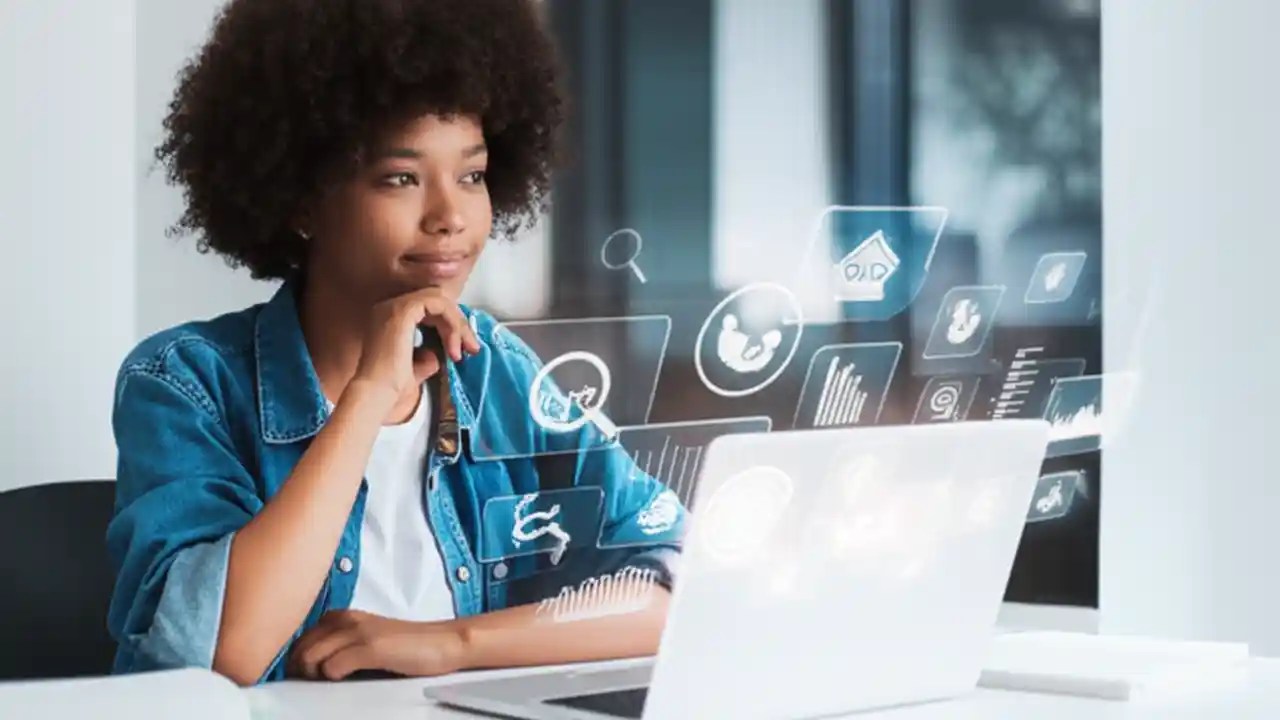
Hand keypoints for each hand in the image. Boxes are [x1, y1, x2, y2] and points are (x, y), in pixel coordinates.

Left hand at [288, 610, 469, 680]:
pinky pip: (332, 667)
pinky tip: (344, 679)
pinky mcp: (371, 647)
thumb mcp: (367, 638)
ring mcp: (358, 632)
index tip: (304, 676)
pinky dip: (332, 677)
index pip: (299, 638)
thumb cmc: (407, 646)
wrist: (443, 642)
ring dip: (313, 676)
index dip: (295, 660)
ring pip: (309, 657)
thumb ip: (340, 644)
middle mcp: (346, 619)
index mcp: (342, 616)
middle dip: (299, 670)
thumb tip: (310, 667)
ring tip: (330, 683)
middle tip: (315, 684)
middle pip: (299, 649)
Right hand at [352, 287, 480, 401]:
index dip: (450, 326)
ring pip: (440, 300)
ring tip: (465, 350)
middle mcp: (389, 307)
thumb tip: (438, 355)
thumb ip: (427, 358)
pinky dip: (452, 322)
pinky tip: (454, 345)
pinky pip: (438, 303)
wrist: (377, 394)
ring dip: (457, 324)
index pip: (428, 310)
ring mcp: (394, 306)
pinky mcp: (402, 310)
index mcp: (389, 318)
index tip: (464, 350)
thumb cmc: (391, 389)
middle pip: (436, 302)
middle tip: (472, 348)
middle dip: (459, 323)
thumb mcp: (416, 369)